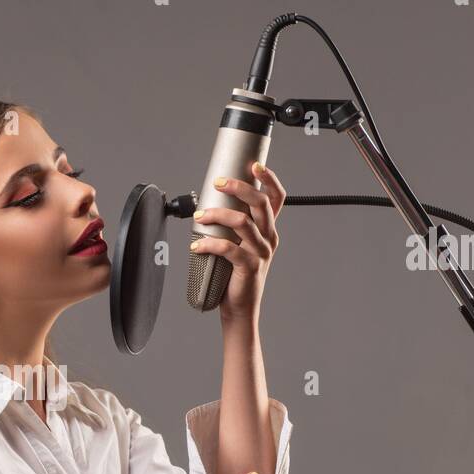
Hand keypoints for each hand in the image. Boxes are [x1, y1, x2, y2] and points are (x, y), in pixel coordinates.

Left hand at [190, 160, 285, 321]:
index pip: (277, 199)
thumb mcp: (239, 246)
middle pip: (260, 203)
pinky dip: (209, 244)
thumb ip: (232, 228)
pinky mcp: (249, 267)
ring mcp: (261, 253)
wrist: (240, 308)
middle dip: (238, 187)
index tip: (255, 165)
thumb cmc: (235, 276)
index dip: (270, 179)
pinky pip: (229, 248)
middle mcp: (269, 238)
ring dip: (217, 215)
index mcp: (268, 230)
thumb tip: (208, 206)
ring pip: (242, 222)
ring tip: (199, 216)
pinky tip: (197, 244)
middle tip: (218, 183)